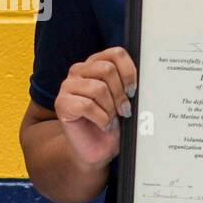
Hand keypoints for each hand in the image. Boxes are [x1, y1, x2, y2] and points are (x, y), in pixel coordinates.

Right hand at [55, 45, 137, 170]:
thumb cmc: (110, 122)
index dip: (128, 72)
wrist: (95, 149)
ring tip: (111, 119)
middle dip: (120, 94)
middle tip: (124, 110)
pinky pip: (87, 106)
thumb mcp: (123, 100)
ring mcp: (68, 86)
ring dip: (110, 109)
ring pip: (98, 88)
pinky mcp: (61, 103)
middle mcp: (80, 71)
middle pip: (107, 70)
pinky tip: (102, 125)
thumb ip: (127, 85)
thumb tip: (141, 81)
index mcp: (95, 64)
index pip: (116, 54)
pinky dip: (101, 119)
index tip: (133, 91)